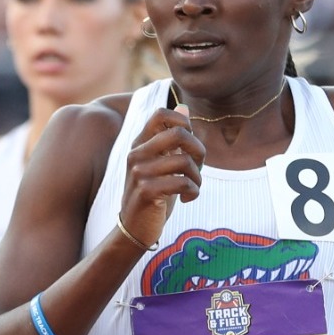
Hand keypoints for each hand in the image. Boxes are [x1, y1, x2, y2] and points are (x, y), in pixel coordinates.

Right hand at [119, 109, 204, 246]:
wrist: (135, 228)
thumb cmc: (153, 193)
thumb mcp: (163, 163)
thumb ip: (172, 137)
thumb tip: (184, 106)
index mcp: (140, 144)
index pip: (161, 114)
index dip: (184, 123)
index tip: (189, 144)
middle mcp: (136, 154)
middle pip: (179, 134)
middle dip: (198, 150)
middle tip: (198, 167)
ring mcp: (139, 172)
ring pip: (184, 161)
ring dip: (197, 177)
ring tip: (192, 187)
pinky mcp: (146, 191)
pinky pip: (182, 182)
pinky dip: (193, 191)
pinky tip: (187, 198)